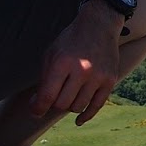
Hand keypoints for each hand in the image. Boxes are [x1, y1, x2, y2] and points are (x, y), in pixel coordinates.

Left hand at [32, 5, 122, 124]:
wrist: (99, 25)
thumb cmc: (71, 40)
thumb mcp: (51, 54)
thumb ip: (44, 80)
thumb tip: (38, 106)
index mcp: (62, 63)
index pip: (47, 97)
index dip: (37, 108)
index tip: (35, 111)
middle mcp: (82, 70)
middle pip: (62, 104)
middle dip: (53, 104)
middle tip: (53, 98)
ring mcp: (98, 76)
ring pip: (78, 107)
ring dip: (69, 105)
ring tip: (67, 95)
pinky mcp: (110, 80)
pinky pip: (97, 106)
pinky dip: (86, 116)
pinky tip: (79, 121)